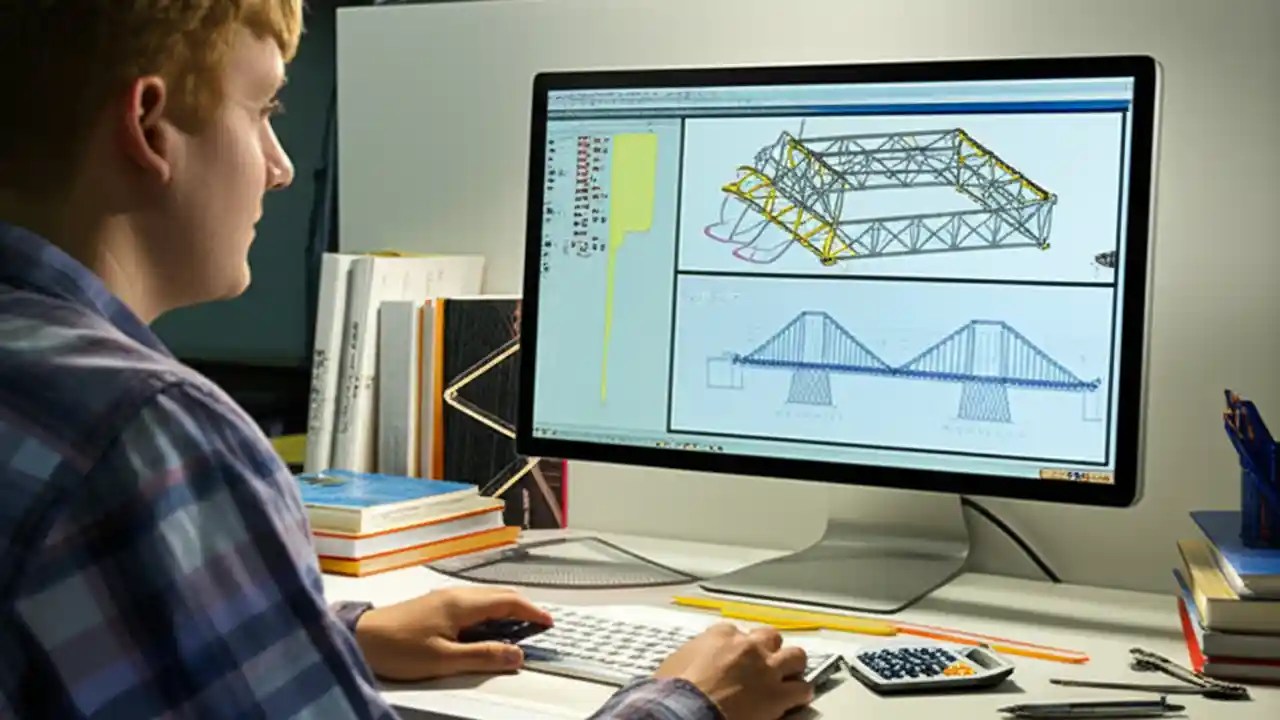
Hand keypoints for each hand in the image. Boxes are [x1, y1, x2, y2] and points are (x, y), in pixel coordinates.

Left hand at [352, 586, 553, 681]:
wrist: (359, 637)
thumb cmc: (397, 648)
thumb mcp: (444, 659)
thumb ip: (483, 656)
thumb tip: (516, 654)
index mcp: (462, 603)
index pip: (508, 601)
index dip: (532, 611)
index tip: (548, 623)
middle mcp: (455, 594)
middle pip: (499, 595)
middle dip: (523, 608)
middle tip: (538, 626)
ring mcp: (443, 597)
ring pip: (485, 598)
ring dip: (505, 610)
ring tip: (517, 629)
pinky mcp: (434, 604)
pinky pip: (472, 603)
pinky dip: (489, 613)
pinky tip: (486, 629)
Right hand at [654, 623, 813, 719]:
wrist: (685, 711)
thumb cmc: (674, 692)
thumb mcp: (674, 664)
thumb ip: (691, 657)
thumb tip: (687, 666)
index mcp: (719, 636)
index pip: (735, 631)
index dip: (737, 645)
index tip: (734, 656)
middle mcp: (747, 646)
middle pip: (770, 637)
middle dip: (769, 649)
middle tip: (764, 663)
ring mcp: (766, 669)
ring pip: (795, 657)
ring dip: (792, 667)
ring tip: (788, 677)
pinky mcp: (777, 695)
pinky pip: (802, 689)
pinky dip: (800, 695)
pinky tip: (795, 700)